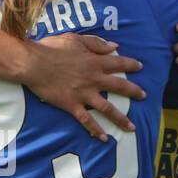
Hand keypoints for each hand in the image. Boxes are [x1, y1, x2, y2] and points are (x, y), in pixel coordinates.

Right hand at [22, 33, 143, 141]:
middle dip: (134, 91)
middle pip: (119, 86)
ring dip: (121, 118)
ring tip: (132, 127)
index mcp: (95, 61)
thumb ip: (96, 44)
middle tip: (143, 95)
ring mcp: (84, 94)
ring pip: (107, 108)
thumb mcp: (75, 39)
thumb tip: (115, 47)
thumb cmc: (52, 48)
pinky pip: (86, 120)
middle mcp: (94, 79)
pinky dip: (95, 130)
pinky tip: (104, 138)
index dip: (131, 64)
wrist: (33, 64)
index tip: (140, 66)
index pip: (119, 63)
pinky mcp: (72, 105)